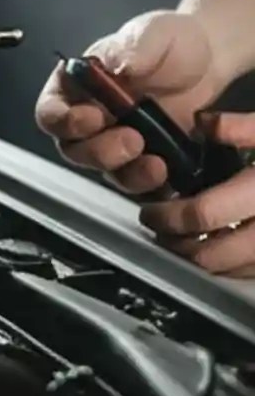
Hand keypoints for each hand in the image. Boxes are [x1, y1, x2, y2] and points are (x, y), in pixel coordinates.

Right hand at [36, 10, 225, 194]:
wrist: (207, 60)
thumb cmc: (169, 41)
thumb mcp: (152, 33)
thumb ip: (132, 47)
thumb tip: (114, 65)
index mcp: (75, 87)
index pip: (50, 112)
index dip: (64, 122)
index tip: (93, 118)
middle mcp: (86, 119)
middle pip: (73, 149)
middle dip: (100, 152)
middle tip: (133, 141)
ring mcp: (112, 142)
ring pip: (104, 171)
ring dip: (127, 173)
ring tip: (157, 165)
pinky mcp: (140, 160)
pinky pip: (136, 182)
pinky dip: (150, 186)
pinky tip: (169, 176)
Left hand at [141, 111, 254, 275]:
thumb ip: (243, 127)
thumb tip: (203, 123)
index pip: (203, 215)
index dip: (168, 217)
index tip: (150, 212)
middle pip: (212, 255)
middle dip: (178, 246)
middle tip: (161, 231)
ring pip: (233, 271)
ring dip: (203, 260)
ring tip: (184, 241)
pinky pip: (254, 272)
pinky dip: (233, 265)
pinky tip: (222, 248)